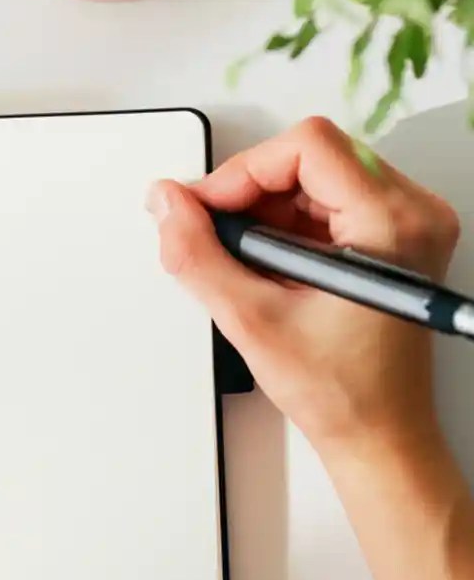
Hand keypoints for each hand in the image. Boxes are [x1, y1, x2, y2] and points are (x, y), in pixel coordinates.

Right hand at [147, 116, 460, 451]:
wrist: (378, 432)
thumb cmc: (342, 390)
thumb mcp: (252, 320)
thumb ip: (198, 255)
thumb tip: (167, 204)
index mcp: (392, 224)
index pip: (307, 147)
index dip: (243, 171)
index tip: (208, 208)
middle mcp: (411, 212)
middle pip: (309, 155)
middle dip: (249, 191)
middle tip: (217, 236)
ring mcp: (405, 223)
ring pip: (311, 174)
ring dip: (263, 209)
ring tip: (245, 261)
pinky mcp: (391, 235)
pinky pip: (324, 199)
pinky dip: (282, 223)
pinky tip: (268, 266)